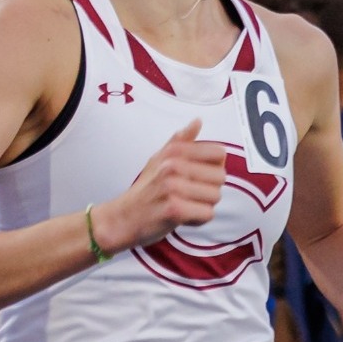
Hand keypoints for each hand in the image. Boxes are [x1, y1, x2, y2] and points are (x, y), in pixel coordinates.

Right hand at [96, 120, 226, 251]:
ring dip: (203, 206)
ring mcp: (173, 187)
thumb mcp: (159, 159)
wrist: (122, 219)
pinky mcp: (174, 209)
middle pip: (220, 176)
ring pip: (215, 196)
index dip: (213, 167)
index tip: (197, 177)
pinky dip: (198, 220)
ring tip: (183, 206)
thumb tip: (198, 120)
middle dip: (209, 189)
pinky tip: (182, 218)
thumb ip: (181, 141)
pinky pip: (207, 214)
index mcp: (174, 152)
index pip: (219, 153)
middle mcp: (173, 166)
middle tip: (188, 195)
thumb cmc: (145, 190)